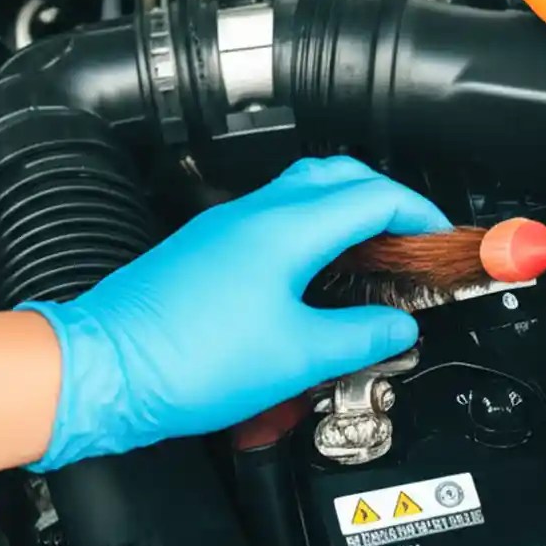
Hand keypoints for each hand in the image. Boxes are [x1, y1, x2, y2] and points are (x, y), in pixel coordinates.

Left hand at [21, 157, 450, 471]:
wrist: (104, 369)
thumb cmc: (184, 359)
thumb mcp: (297, 358)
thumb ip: (361, 338)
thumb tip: (396, 329)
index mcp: (285, 228)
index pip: (375, 197)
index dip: (421, 214)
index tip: (441, 239)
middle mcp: (254, 215)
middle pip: (339, 177)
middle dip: (386, 199)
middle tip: (412, 238)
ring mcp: (224, 228)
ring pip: (302, 194)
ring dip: (345, 214)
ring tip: (369, 259)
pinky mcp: (205, 250)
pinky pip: (273, 222)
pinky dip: (309, 236)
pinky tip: (314, 278)